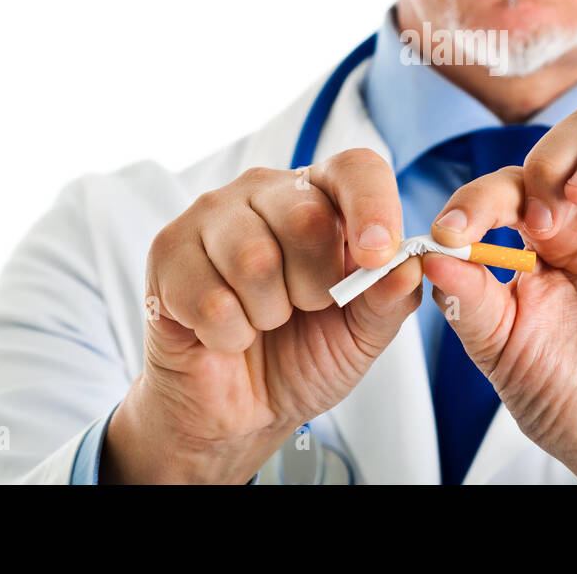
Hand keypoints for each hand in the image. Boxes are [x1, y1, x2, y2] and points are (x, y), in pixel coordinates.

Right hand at [102, 148, 421, 482]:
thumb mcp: (363, 333)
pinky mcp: (167, 252)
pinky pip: (213, 300)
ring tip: (262, 320)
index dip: (373, 206)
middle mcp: (264, 190)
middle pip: (306, 217)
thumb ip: (390, 297)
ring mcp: (209, 215)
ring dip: (269, 314)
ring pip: (255, 260)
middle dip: (316, 286)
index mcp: (322, 195)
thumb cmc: (305, 353)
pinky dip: (230, 335)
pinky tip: (223, 333)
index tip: (377, 255)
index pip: (356, 168)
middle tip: (304, 307)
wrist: (240, 407)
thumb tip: (408, 265)